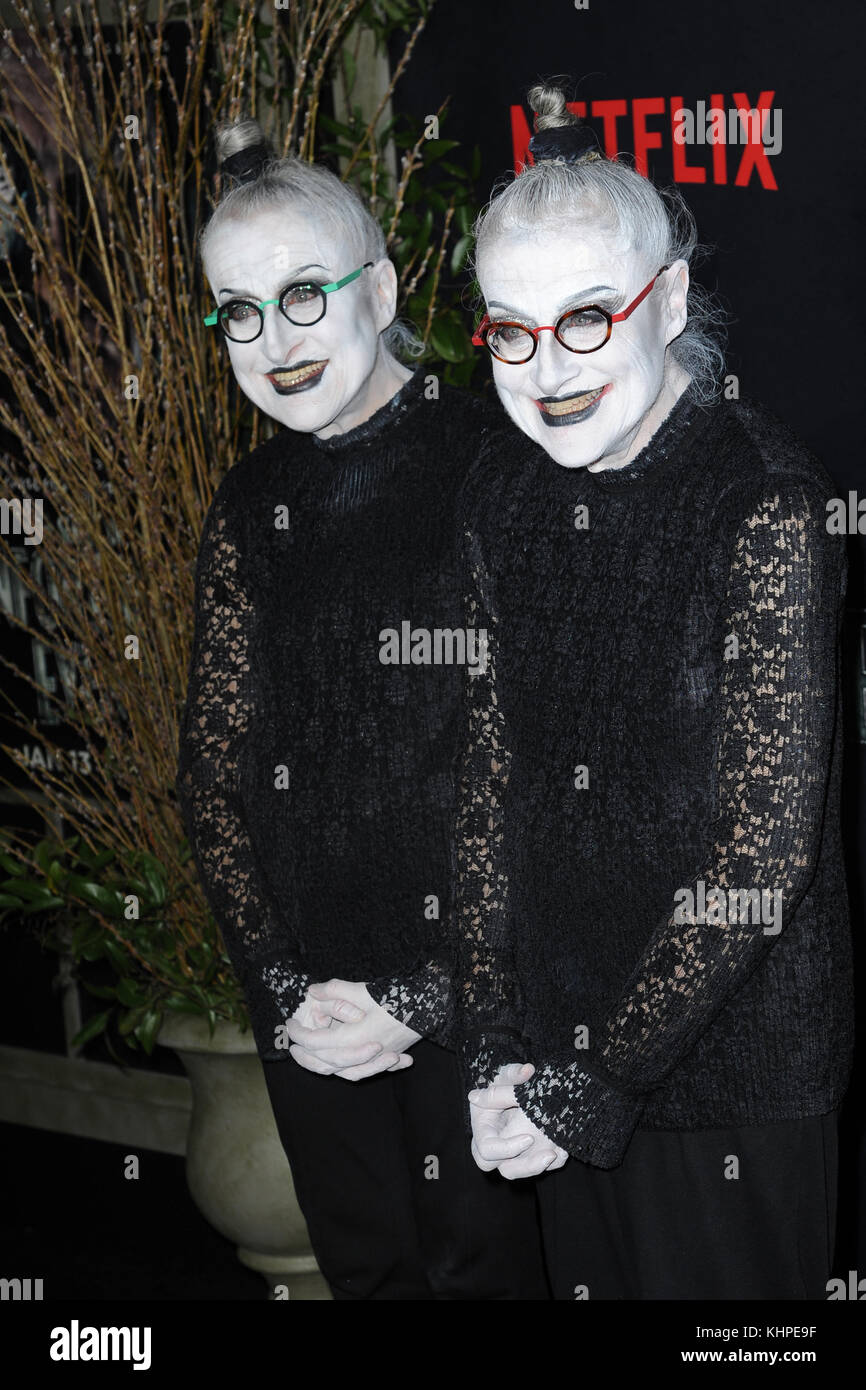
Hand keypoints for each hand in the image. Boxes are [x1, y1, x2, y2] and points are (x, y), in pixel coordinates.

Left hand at [286, 978, 420, 1080]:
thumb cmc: (397, 997)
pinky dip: (346, 1070)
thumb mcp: (363, 990)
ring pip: (341, 1072)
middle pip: (325, 1063)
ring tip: (308, 1057)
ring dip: (321, 1066)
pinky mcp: (386, 1058)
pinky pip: (360, 1072)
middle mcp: (363, 1055)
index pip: (316, 1043)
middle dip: (304, 1054)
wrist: (430, 1005)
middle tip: (292, 1043)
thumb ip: (335, 990)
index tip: (289, 1023)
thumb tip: (312, 991)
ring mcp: (376, 1060)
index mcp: (354, 1039)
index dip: (298, 1034)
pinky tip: (338, 1066)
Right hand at [469, 1062, 568, 1178]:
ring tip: (558, 1152)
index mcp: (483, 1129)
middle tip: (549, 1153)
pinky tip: (563, 1150)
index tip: (530, 1137)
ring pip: (520, 1172)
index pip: (488, 1149)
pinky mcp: (526, 1157)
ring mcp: (510, 1155)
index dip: (507, 1148)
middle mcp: (494, 1146)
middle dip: (526, 1166)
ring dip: (538, 1167)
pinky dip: (551, 1164)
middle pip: (503, 1169)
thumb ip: (514, 1074)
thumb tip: (527, 1069)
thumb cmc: (505, 1081)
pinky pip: (538, 1169)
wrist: (516, 1089)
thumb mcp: (506, 1076)